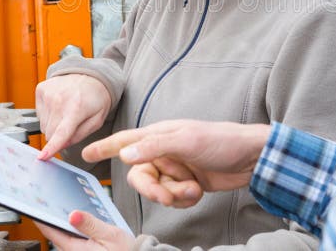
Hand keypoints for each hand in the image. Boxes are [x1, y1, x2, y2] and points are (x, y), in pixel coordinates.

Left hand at [35, 211, 134, 250]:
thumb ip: (90, 224)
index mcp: (75, 248)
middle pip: (56, 231)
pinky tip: (79, 216)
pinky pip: (74, 236)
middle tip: (47, 197)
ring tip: (62, 202)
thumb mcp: (110, 235)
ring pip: (65, 233)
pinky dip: (74, 225)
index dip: (40, 216)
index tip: (32, 203)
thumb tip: (72, 214)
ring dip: (63, 219)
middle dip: (51, 215)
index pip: (50, 231)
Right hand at [36, 74, 111, 159]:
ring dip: (53, 124)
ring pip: (43, 125)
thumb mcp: (97, 120)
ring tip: (66, 112)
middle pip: (49, 134)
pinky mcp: (41, 89)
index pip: (61, 133)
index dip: (52, 147)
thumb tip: (61, 145)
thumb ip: (80, 135)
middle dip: (58, 136)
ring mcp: (48, 94)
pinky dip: (48, 114)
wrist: (91, 75)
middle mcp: (59, 100)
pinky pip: (39, 114)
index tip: (42, 157)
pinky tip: (59, 105)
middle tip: (71, 124)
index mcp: (76, 108)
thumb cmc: (96, 99)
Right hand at [83, 120, 270, 207]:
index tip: (84, 153)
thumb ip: (154, 146)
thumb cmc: (221, 141)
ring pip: (157, 191)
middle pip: (139, 177)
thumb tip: (125, 154)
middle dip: (153, 190)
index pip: (124, 141)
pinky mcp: (186, 183)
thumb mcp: (186, 140)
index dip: (104, 147)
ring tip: (193, 187)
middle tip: (168, 194)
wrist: (250, 158)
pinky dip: (184, 199)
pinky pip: (173, 199)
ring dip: (174, 195)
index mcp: (159, 135)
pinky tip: (198, 190)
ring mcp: (175, 169)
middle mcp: (163, 152)